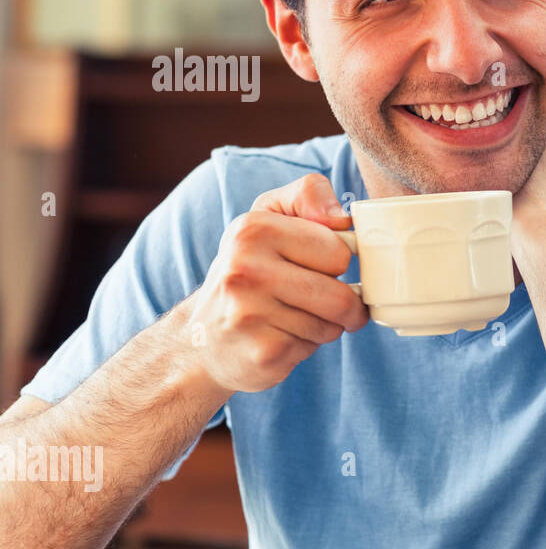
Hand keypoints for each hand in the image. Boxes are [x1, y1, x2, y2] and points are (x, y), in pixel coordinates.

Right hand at [182, 173, 369, 392]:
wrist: (201, 337)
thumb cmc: (249, 270)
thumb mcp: (269, 217)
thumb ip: (308, 196)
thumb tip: (341, 218)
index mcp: (253, 230)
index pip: (338, 251)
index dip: (336, 262)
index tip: (318, 265)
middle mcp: (245, 269)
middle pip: (341, 296)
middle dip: (341, 302)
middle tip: (317, 299)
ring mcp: (250, 314)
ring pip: (331, 325)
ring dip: (324, 325)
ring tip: (291, 316)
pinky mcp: (262, 352)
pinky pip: (314, 348)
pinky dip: (306, 345)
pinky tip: (279, 337)